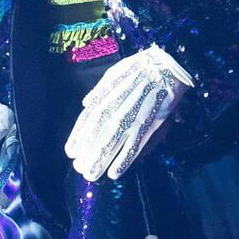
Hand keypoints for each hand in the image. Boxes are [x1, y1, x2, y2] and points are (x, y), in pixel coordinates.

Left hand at [64, 45, 193, 181]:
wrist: (168, 64)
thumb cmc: (141, 67)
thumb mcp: (116, 71)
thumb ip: (100, 89)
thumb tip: (86, 103)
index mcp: (108, 92)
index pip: (88, 118)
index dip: (78, 136)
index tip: (70, 152)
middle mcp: (117, 105)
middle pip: (98, 133)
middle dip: (87, 152)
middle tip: (79, 169)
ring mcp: (134, 115)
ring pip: (113, 141)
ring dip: (100, 160)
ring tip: (91, 175)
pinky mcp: (150, 123)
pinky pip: (135, 144)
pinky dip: (124, 160)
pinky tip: (115, 173)